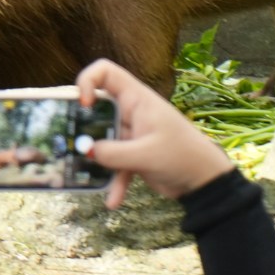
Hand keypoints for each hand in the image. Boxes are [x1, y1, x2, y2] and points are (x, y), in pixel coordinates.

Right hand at [77, 59, 232, 207]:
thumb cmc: (183, 157)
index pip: (105, 72)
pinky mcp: (131, 154)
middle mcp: (130, 112)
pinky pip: (113, 163)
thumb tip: (84, 151)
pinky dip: (112, 182)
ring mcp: (130, 134)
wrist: (206, 183)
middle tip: (68, 140)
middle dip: (80, 125)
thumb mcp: (146, 155)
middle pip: (95, 108)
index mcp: (137, 100)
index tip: (83, 105)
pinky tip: (113, 202)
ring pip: (100, 139)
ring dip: (93, 158)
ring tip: (82, 174)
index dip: (87, 81)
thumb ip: (113, 153)